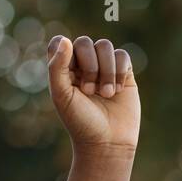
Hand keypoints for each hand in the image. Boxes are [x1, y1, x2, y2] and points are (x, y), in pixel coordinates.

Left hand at [47, 34, 139, 154]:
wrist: (107, 140)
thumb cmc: (80, 121)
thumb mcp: (62, 95)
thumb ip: (57, 68)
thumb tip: (65, 39)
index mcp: (62, 71)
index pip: (59, 43)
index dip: (64, 49)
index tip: (68, 71)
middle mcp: (82, 66)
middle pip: (84, 43)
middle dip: (88, 65)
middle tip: (88, 91)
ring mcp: (103, 67)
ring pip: (105, 46)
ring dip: (105, 70)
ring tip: (104, 94)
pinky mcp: (123, 72)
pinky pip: (122, 55)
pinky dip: (118, 71)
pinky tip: (116, 91)